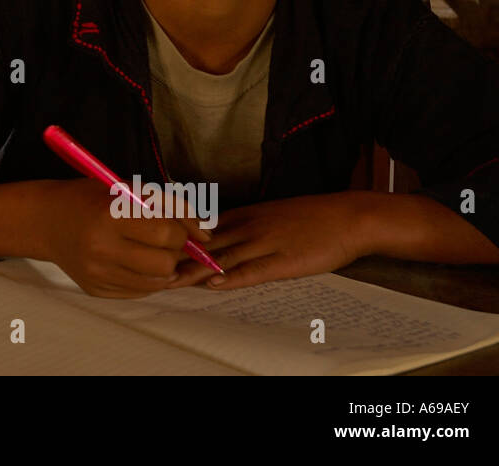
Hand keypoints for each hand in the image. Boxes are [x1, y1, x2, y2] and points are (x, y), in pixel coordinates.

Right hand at [43, 179, 212, 297]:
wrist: (44, 220)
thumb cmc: (89, 198)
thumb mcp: (126, 189)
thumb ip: (168, 206)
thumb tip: (205, 234)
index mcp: (109, 216)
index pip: (166, 234)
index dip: (182, 232)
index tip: (178, 227)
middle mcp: (102, 248)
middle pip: (164, 264)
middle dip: (174, 252)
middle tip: (165, 240)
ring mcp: (97, 273)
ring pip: (156, 283)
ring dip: (163, 267)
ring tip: (150, 250)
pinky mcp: (96, 290)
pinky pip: (139, 292)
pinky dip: (145, 278)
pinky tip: (132, 261)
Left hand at [165, 192, 368, 291]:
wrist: (349, 216)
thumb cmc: (312, 217)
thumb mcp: (270, 213)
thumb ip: (243, 223)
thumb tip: (217, 233)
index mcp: (245, 215)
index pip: (202, 229)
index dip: (176, 240)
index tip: (152, 248)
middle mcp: (249, 227)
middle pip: (205, 245)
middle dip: (176, 258)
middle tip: (149, 268)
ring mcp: (265, 244)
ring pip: (222, 258)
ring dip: (194, 271)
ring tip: (169, 281)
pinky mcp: (283, 261)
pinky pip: (253, 271)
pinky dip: (231, 277)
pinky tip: (214, 284)